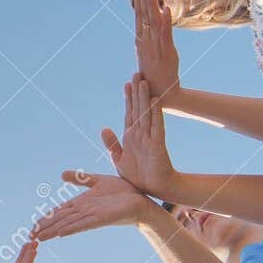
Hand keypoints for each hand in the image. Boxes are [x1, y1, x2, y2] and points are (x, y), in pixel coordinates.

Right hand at [32, 171, 152, 239]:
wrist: (142, 198)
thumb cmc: (123, 191)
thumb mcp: (98, 180)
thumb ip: (80, 178)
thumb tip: (62, 174)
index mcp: (82, 203)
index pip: (59, 211)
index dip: (46, 217)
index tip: (32, 225)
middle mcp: (84, 211)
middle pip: (60, 220)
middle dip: (45, 227)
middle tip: (29, 235)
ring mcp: (92, 216)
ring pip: (68, 224)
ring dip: (53, 231)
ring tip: (39, 238)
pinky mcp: (102, 219)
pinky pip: (83, 224)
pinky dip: (71, 229)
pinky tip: (60, 233)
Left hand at [108, 75, 175, 196]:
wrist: (154, 189)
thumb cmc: (138, 176)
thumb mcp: (119, 159)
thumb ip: (112, 144)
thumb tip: (104, 129)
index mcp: (131, 136)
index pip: (129, 113)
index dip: (128, 98)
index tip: (127, 83)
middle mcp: (141, 134)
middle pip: (138, 108)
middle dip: (137, 92)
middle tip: (136, 73)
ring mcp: (150, 138)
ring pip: (146, 114)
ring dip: (145, 97)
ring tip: (144, 81)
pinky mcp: (157, 145)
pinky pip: (156, 127)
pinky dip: (155, 113)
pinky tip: (154, 100)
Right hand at [132, 0, 180, 103]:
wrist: (160, 94)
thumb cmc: (154, 75)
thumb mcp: (148, 56)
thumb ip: (146, 41)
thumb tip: (146, 29)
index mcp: (141, 42)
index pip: (138, 16)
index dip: (138, 1)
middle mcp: (146, 42)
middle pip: (143, 15)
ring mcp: (155, 47)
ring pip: (152, 21)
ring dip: (151, 4)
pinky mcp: (166, 52)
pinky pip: (166, 34)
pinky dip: (166, 21)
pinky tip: (166, 9)